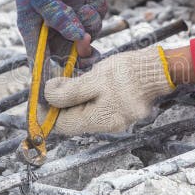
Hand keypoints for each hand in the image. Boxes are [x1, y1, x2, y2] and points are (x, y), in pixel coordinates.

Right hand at [11, 0, 106, 67]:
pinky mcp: (81, 7)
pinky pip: (98, 15)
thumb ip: (58, 17)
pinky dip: (99, 5)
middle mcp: (52, 29)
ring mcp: (68, 18)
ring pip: (89, 31)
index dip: (58, 71)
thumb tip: (79, 38)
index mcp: (34, 31)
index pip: (44, 60)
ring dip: (92, 20)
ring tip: (86, 4)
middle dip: (84, 46)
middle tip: (88, 40)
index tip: (75, 72)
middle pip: (72, 51)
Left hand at [44, 46, 176, 134]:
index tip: (36, 98)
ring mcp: (114, 119)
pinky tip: (86, 81)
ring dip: (72, 96)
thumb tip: (49, 96)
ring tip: (67, 79)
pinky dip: (86, 94)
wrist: (158, 69)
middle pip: (72, 119)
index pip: (62, 125)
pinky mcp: (119, 110)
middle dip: (58, 103)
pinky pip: (95, 105)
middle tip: (51, 84)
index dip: (46, 113)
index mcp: (99, 121)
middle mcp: (107, 126)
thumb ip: (71, 91)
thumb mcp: (96, 79)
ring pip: (83, 111)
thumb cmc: (128, 73)